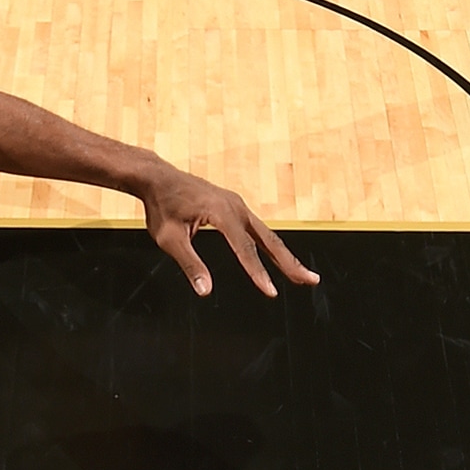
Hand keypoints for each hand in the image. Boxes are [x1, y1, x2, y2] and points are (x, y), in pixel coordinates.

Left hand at [137, 164, 314, 297]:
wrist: (158, 178)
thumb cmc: (161, 207)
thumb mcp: (170, 239)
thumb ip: (190, 265)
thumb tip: (205, 290)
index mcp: (221, 213)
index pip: (245, 249)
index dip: (259, 273)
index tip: (272, 292)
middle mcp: (236, 206)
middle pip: (268, 240)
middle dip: (290, 263)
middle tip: (311, 280)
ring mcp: (237, 204)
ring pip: (266, 234)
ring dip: (285, 256)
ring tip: (302, 274)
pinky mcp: (235, 206)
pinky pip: (257, 229)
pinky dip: (271, 245)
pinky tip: (278, 258)